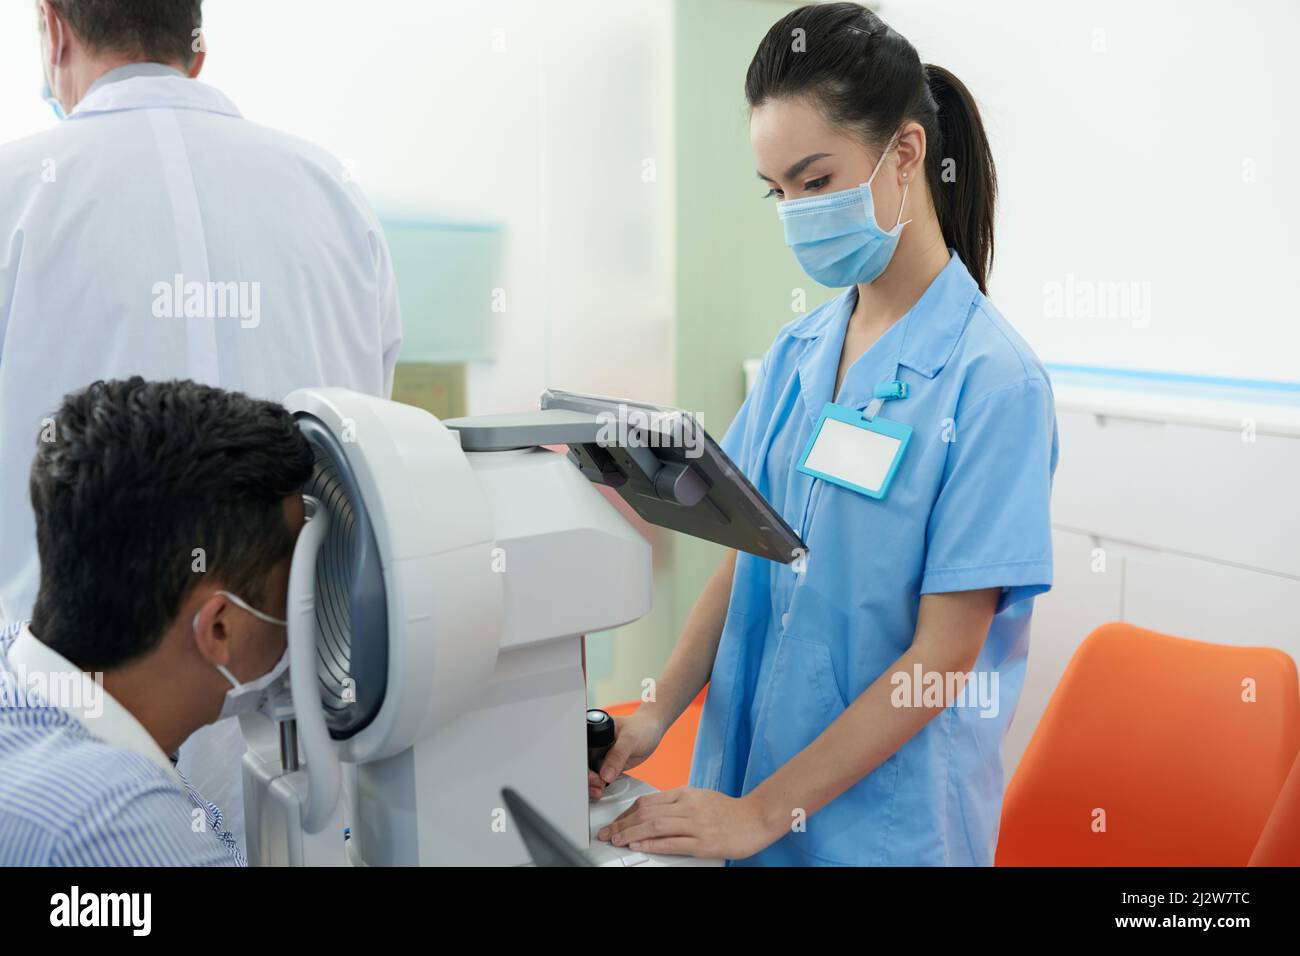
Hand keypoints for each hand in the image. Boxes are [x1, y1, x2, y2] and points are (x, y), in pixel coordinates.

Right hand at [588, 709, 665, 799]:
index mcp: (592, 729)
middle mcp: (592, 742)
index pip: (580, 750)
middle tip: (598, 785)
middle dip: (586, 778)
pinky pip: (597, 776)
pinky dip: (596, 785)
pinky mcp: (605, 764)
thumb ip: (618, 755)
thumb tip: (605, 774)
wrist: (651, 731)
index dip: (583, 765)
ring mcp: (598, 754)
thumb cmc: (641, 728)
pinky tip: (600, 789)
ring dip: (590, 784)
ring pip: (587, 772)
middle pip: (581, 763)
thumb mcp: (630, 739)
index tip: (594, 776)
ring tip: (599, 791)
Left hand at [595, 787, 779, 859]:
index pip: (648, 801)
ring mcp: (695, 824)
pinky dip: (651, 845)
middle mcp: (687, 806)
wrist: (757, 818)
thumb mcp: (700, 799)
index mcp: (685, 794)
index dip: (627, 812)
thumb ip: (678, 804)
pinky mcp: (702, 843)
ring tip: (616, 840)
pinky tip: (638, 846)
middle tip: (607, 833)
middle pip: (646, 813)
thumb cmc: (730, 812)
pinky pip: (671, 843)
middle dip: (622, 824)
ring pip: (654, 826)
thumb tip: (654, 813)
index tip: (616, 822)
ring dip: (630, 834)